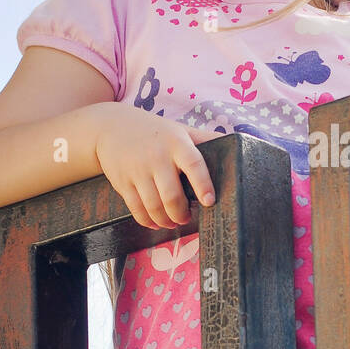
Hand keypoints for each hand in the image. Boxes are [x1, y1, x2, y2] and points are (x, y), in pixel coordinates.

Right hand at [94, 107, 220, 230]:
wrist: (111, 126)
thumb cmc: (155, 131)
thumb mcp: (180, 130)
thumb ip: (205, 139)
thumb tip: (238, 143)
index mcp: (176, 143)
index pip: (194, 165)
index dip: (203, 185)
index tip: (209, 201)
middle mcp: (157, 157)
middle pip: (172, 196)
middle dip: (181, 214)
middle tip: (186, 218)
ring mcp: (137, 170)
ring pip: (154, 207)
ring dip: (166, 221)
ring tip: (173, 222)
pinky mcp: (122, 182)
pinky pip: (136, 209)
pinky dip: (147, 221)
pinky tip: (155, 222)